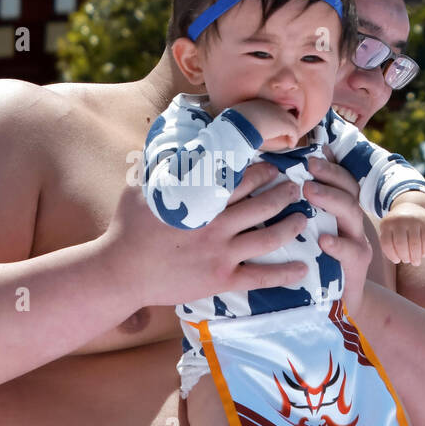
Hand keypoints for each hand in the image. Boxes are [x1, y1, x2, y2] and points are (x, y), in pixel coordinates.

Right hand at [105, 162, 309, 305]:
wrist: (121, 271)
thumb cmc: (129, 228)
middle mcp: (216, 225)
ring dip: (291, 227)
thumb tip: (171, 146)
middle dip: (283, 195)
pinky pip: (260, 277)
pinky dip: (284, 274)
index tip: (274, 168)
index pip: (240, 181)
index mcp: (200, 201)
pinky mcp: (222, 280)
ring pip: (268, 237)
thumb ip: (162, 169)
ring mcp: (221, 254)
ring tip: (302, 219)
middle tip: (296, 189)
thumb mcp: (142, 189)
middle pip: (261, 206)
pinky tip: (303, 269)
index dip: (262, 173)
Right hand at [229, 98, 300, 150]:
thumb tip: (244, 127)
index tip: (275, 127)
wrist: (241, 124)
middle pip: (287, 114)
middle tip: (287, 134)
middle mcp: (273, 106)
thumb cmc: (236, 123)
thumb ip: (246, 119)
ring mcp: (280, 114)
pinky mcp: (285, 124)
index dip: (277, 118)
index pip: (274, 109)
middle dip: (288, 124)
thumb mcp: (239, 118)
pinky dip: (294, 139)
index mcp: (261, 103)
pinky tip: (290, 145)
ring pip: (293, 123)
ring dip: (292, 132)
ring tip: (290, 141)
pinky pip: (295, 132)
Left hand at [303, 151, 372, 316]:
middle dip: (330, 175)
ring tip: (311, 191)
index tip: (311, 153)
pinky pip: (350, 253)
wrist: (337, 305)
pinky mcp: (355, 267)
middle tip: (309, 167)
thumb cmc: (315, 266)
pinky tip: (324, 240)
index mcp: (338, 212)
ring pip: (351, 214)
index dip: (329, 164)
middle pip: (348, 190)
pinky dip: (338, 245)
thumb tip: (272, 179)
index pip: (339, 180)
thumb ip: (299, 211)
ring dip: (331, 200)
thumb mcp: (307, 235)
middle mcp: (350, 224)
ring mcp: (356, 243)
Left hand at [379, 191, 424, 266]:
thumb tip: (397, 260)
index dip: (392, 256)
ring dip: (416, 257)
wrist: (412, 208)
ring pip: (414, 244)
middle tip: (408, 261)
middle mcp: (399, 220)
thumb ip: (389, 243)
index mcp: (386, 224)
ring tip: (416, 262)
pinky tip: (423, 254)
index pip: (387, 244)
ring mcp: (414, 220)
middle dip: (405, 257)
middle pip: (401, 245)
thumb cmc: (398, 226)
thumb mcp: (389, 230)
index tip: (397, 260)